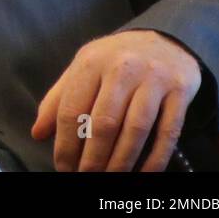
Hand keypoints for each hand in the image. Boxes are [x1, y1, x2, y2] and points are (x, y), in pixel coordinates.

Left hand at [32, 30, 201, 171]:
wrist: (166, 38)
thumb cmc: (116, 59)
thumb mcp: (83, 67)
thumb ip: (59, 98)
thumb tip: (38, 133)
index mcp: (91, 62)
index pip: (72, 109)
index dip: (65, 144)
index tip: (63, 166)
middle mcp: (122, 68)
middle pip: (104, 123)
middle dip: (93, 158)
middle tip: (86, 177)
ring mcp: (154, 79)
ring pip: (135, 129)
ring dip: (121, 161)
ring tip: (111, 179)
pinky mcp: (180, 91)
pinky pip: (168, 132)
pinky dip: (155, 158)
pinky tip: (143, 174)